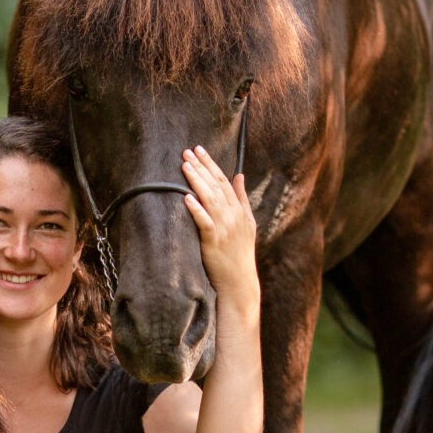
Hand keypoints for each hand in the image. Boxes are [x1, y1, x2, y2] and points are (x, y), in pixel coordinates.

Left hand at [181, 146, 258, 305]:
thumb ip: (242, 198)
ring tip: (184, 167)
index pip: (223, 181)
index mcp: (238, 210)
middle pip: (215, 186)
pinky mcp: (213, 242)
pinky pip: (204, 222)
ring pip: (209, 200)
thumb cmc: (240, 253)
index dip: (210, 164)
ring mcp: (224, 229)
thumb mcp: (248, 223)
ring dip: (196, 182)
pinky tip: (186, 198)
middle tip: (186, 151)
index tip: (198, 149)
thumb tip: (239, 176)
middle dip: (200, 167)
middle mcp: (232, 216)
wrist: (239, 282)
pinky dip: (196, 209)